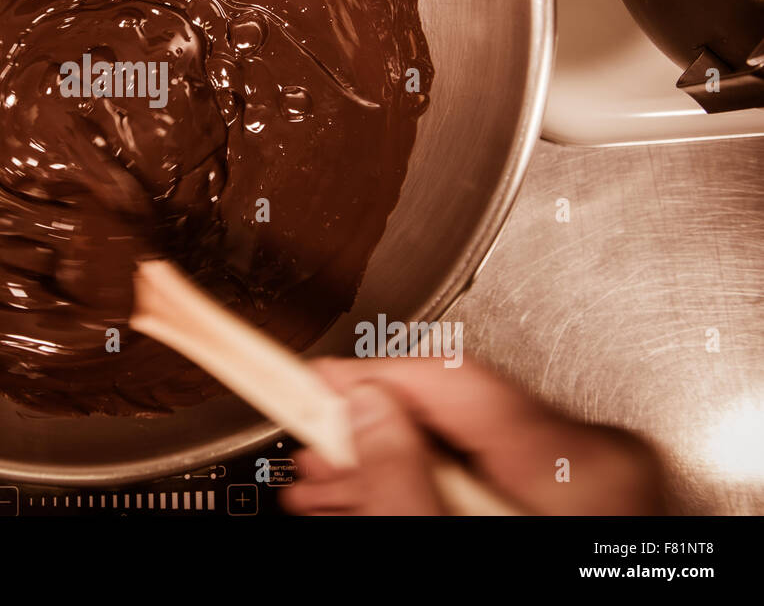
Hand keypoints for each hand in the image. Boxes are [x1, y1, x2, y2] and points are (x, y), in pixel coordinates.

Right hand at [282, 356, 666, 514]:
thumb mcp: (433, 539)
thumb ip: (397, 472)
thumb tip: (363, 407)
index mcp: (576, 459)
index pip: (450, 378)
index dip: (371, 376)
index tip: (315, 379)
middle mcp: (602, 461)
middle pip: (455, 418)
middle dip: (373, 437)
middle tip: (314, 455)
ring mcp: (602, 487)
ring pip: (472, 452)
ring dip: (398, 466)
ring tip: (336, 492)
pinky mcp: (590, 510)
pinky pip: (498, 479)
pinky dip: (441, 488)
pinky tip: (392, 504)